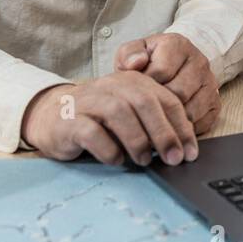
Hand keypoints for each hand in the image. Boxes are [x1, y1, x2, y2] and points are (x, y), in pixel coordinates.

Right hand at [20, 72, 198, 166]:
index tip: (191, 152)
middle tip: (174, 158)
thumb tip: (182, 150)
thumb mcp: (130, 115)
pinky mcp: (70, 120)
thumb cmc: (99, 119)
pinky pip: (92, 133)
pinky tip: (116, 159)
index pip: (166, 100)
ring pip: (120, 114)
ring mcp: (89, 101)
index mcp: (133, 81)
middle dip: (164, 133)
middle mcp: (112, 86)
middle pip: (145, 104)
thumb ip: (153, 124)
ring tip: (145, 160)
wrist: (51, 116)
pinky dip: (108, 149)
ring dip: (137, 140)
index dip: (181, 127)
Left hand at [116, 32, 221, 135]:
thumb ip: (129, 54)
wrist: (176, 66)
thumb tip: (135, 64)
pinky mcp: (216, 103)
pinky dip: (183, 128)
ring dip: (170, 118)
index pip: (162, 71)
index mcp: (178, 45)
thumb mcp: (135, 52)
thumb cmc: (150, 62)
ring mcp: (210, 83)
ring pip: (190, 110)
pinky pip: (201, 123)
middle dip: (158, 104)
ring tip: (156, 117)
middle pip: (179, 93)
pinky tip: (170, 123)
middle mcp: (200, 62)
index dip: (145, 86)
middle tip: (145, 108)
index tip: (137, 90)